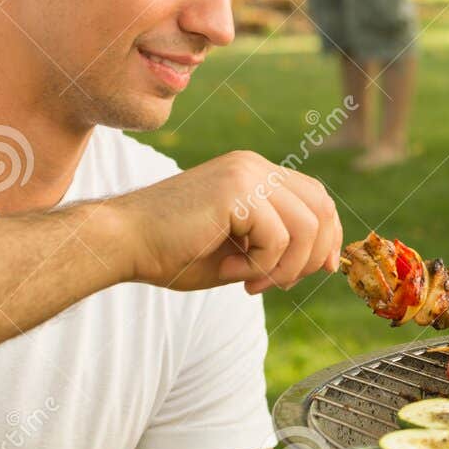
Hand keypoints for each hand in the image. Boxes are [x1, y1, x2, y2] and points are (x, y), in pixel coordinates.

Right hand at [117, 151, 341, 294]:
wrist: (119, 243)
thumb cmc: (171, 252)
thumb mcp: (239, 248)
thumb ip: (280, 245)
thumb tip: (326, 260)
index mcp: (255, 172)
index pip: (316, 197)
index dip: (329, 235)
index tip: (324, 268)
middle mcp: (255, 165)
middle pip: (321, 208)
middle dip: (311, 256)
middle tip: (277, 283)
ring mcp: (247, 173)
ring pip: (306, 227)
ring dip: (284, 267)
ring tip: (251, 282)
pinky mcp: (236, 190)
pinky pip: (278, 238)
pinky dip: (261, 266)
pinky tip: (230, 271)